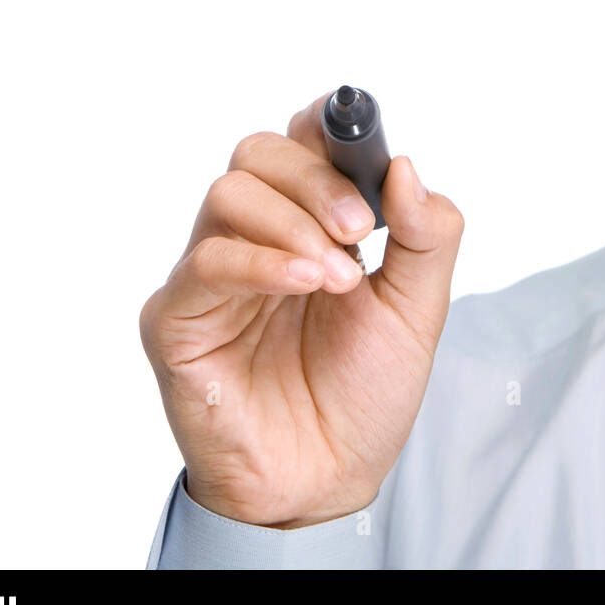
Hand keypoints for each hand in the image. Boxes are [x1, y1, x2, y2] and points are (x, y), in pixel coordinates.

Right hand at [140, 90, 463, 527]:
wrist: (329, 479)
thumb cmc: (364, 392)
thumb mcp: (419, 310)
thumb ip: (425, 236)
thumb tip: (405, 166)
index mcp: (310, 222)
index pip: (301, 140)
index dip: (328, 126)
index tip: (363, 140)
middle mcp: (256, 237)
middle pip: (259, 153)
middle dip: (315, 179)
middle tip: (360, 228)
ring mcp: (212, 275)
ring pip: (229, 195)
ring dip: (293, 224)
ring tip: (339, 277)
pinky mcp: (178, 319)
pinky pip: (205, 263)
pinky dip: (260, 262)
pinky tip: (303, 283)